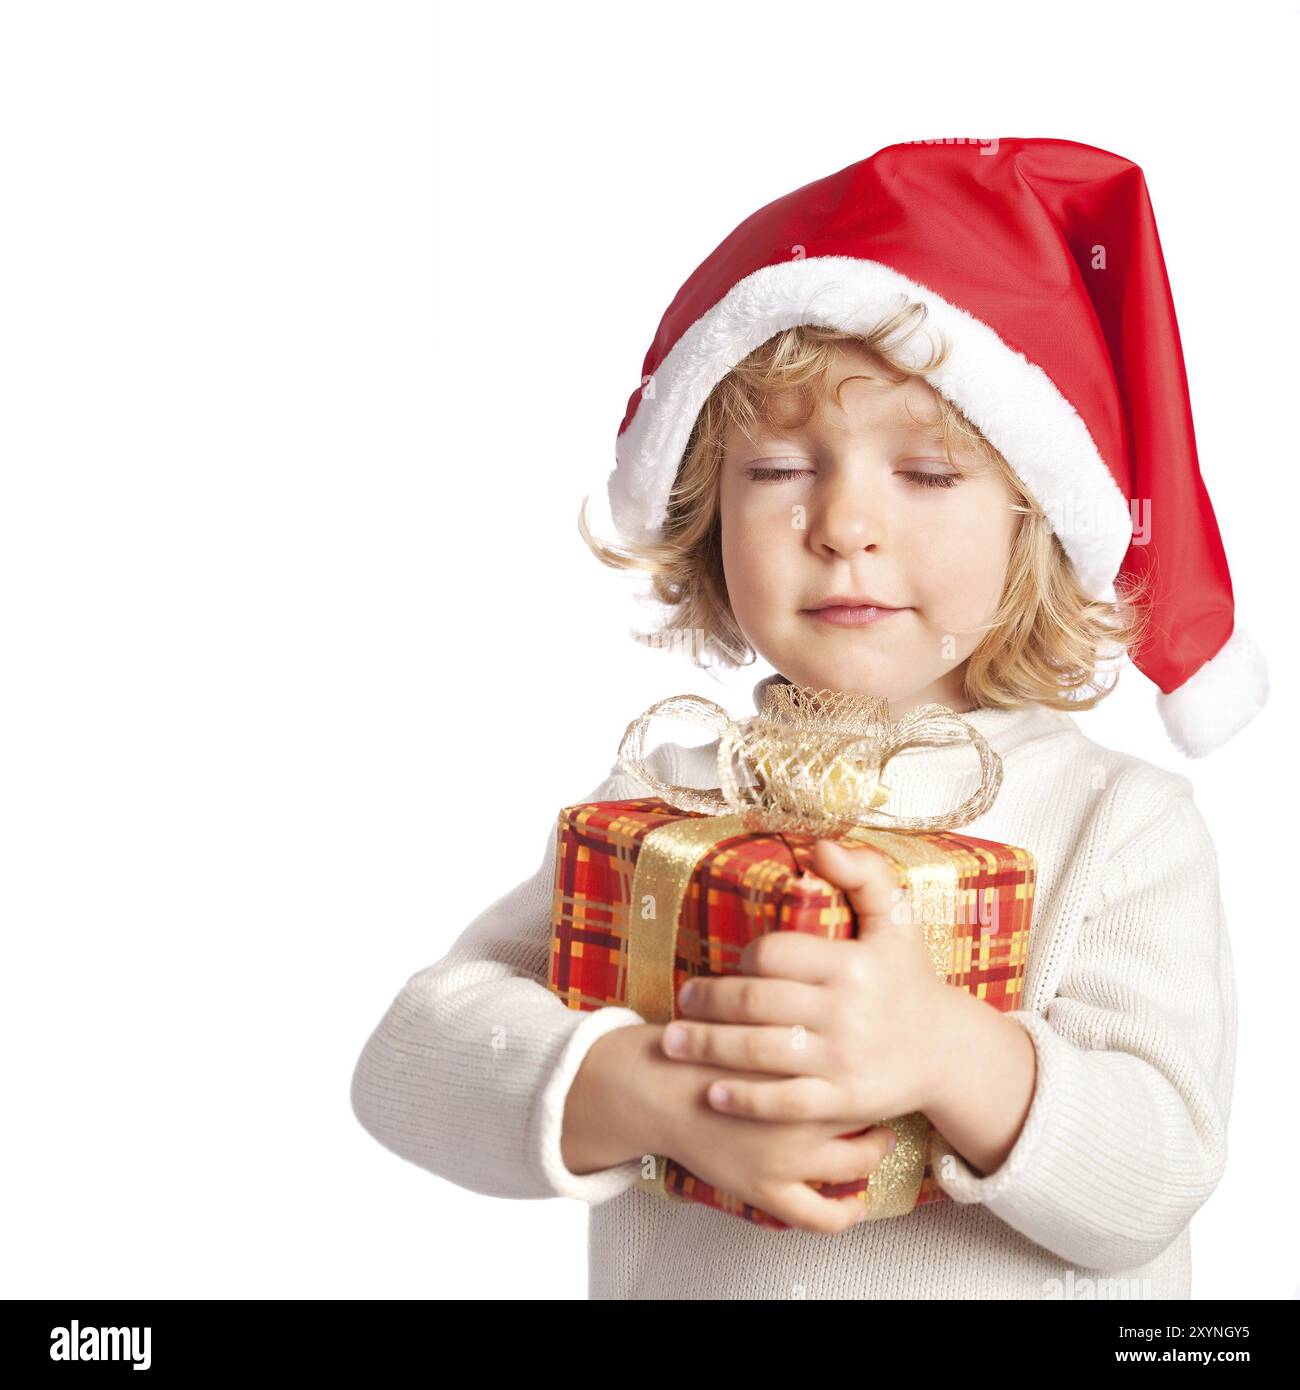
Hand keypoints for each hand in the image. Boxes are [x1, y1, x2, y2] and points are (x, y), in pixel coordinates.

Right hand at [564, 1022, 890, 1233]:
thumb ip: (796, 1002)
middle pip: (867, 1116)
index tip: (887, 1060)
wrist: (655, 1086)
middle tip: (890, 1101)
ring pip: (853, 1166)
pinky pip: (818, 1216)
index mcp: (802, 1066)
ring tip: (879, 1142)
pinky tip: (855, 1205)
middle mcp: (802, 1114)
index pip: (864, 1069)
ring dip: (872, 1155)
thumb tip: (833, 976)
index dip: (881, 1066)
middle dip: (884, 1111)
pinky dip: (843, 1215)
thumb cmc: (701, 1044)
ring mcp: (786, 1158)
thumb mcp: (751, 1013)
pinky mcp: (765, 1189)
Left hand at [661, 837, 960, 1132]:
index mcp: (854, 964)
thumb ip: (864, 874)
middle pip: (756, 1003)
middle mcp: (848, 1012)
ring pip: (759, 1052)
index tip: (729, 964)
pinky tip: (711, 1094)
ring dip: (707, 1047)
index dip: (744, 958)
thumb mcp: (897, 919)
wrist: (948, 1051)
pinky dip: (744, 1100)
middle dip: (708, 1003)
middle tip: (680, 1001)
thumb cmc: (908, 977)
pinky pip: (784, 1103)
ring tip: (672, 1042)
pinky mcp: (845, 1102)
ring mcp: (845, 1061)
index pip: (775, 955)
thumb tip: (819, 846)